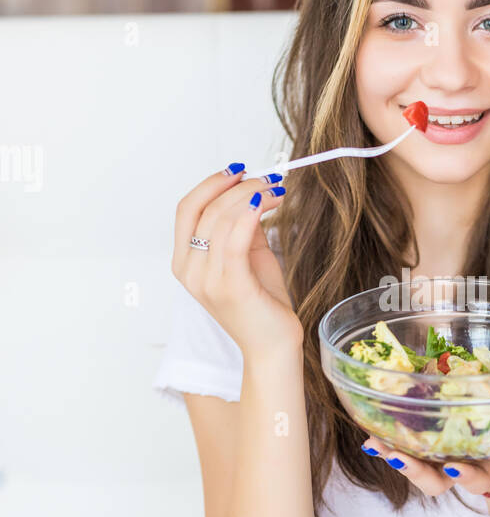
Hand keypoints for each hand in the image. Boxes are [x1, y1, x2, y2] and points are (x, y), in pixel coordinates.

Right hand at [171, 166, 302, 357]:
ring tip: (277, 190)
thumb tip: (249, 193)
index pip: (186, 209)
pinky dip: (251, 213)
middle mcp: (189, 271)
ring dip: (252, 195)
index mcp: (185, 263)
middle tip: (268, 178)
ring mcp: (206, 281)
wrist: (273, 345)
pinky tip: (268, 203)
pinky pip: (235, 239)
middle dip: (238, 186)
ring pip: (222, 219)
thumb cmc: (262, 302)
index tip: (238, 171)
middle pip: (205, 209)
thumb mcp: (248, 255)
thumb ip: (241, 226)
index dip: (210, 183)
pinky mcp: (230, 287)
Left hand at [358, 420, 489, 497]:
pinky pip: (399, 445)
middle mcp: (455, 467)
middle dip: (416, 472)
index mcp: (483, 466)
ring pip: (411, 465)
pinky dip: (383, 441)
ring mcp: (435, 458)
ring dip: (392, 455)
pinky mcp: (418, 442)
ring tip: (375, 444)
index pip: (476, 480)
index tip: (455, 468)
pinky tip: (368, 432)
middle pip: (433, 482)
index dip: (466, 477)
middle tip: (400, 458)